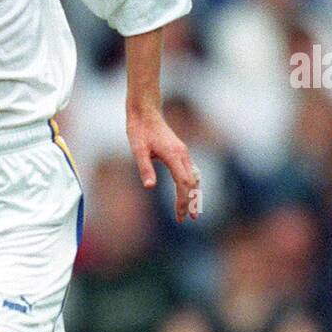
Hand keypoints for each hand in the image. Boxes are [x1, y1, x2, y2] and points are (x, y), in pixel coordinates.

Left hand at [127, 106, 199, 223]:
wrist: (145, 111)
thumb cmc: (139, 130)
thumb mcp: (137, 149)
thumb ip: (144, 168)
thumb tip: (150, 187)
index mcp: (173, 155)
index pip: (183, 183)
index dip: (184, 201)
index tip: (181, 216)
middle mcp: (182, 154)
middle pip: (192, 183)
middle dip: (190, 202)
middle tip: (186, 219)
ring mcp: (183, 152)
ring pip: (194, 177)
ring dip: (194, 194)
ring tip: (192, 211)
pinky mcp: (181, 151)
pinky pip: (191, 171)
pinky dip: (192, 184)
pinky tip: (190, 193)